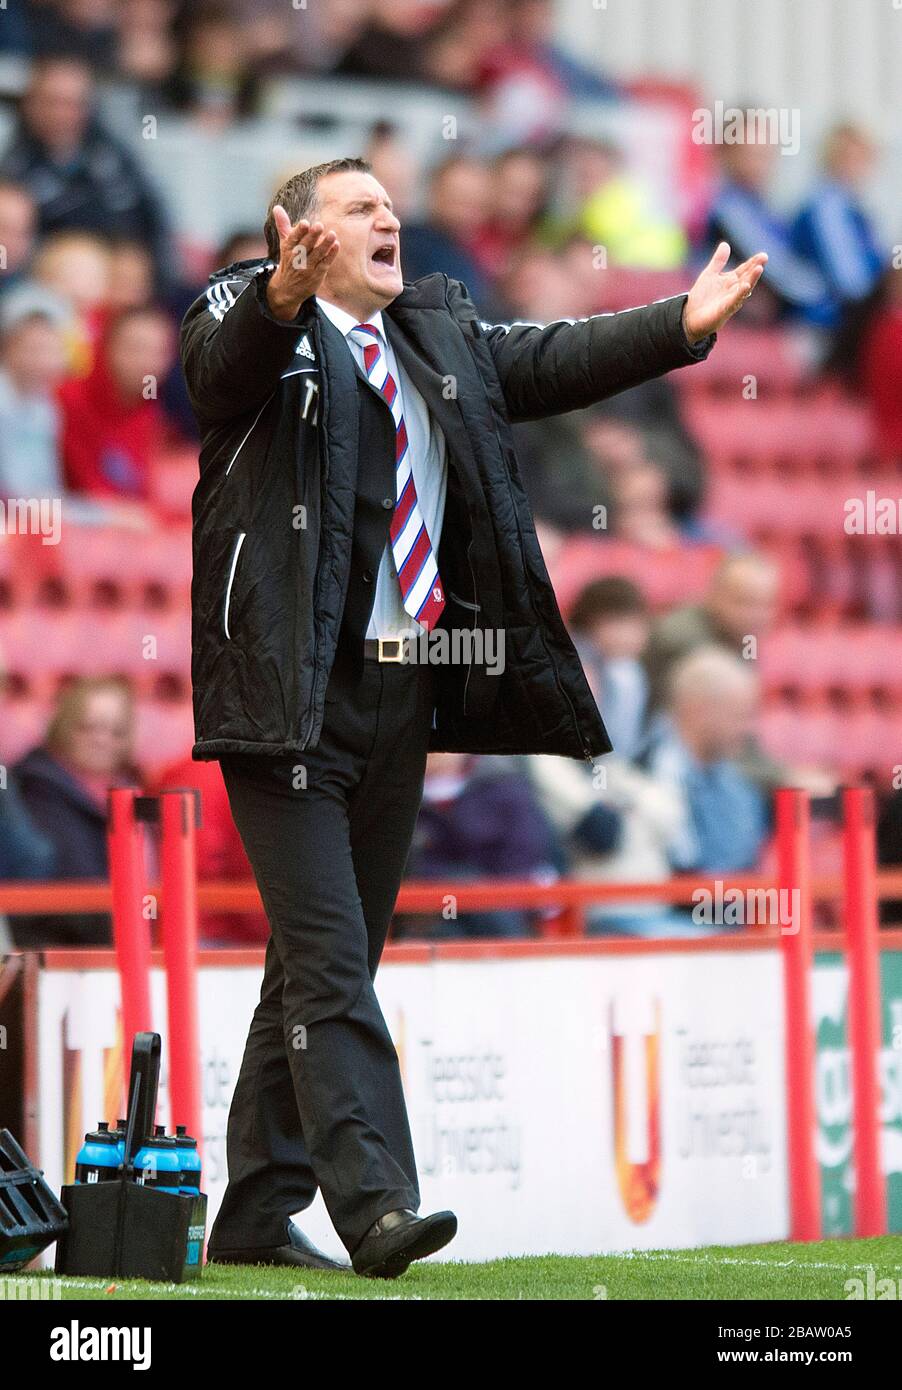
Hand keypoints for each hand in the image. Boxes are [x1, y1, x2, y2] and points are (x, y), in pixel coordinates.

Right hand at [265, 204, 339, 320]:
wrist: (287, 289)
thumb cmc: (289, 260)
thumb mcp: (284, 244)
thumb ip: (283, 225)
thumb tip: (277, 207)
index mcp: (288, 248)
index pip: (293, 238)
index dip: (299, 231)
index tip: (305, 223)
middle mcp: (297, 258)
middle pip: (305, 246)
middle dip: (312, 236)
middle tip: (319, 225)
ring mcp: (308, 267)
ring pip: (317, 254)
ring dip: (325, 244)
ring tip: (332, 234)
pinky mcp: (318, 274)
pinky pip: (325, 263)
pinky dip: (330, 255)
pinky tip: (336, 245)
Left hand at [682, 242, 767, 343]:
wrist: (690, 317)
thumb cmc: (702, 297)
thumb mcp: (709, 274)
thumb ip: (718, 261)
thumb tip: (725, 244)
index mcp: (731, 281)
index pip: (744, 270)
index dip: (753, 262)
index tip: (762, 255)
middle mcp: (734, 290)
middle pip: (747, 277)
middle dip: (755, 268)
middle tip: (764, 258)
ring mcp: (730, 300)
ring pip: (744, 289)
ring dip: (752, 279)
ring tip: (759, 269)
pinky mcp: (724, 310)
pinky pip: (734, 301)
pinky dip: (740, 294)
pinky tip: (745, 286)